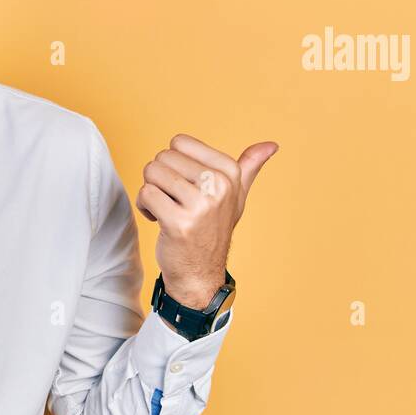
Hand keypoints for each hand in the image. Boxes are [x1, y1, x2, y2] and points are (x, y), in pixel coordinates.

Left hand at [136, 134, 277, 307]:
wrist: (200, 272)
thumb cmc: (213, 229)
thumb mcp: (236, 196)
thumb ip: (249, 167)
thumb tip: (271, 145)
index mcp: (230, 173)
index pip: (179, 142)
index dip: (173, 163)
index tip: (184, 185)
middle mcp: (218, 186)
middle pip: (162, 157)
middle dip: (159, 178)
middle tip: (173, 201)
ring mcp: (200, 205)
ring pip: (152, 173)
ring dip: (151, 192)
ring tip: (166, 209)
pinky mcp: (179, 222)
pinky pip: (146, 194)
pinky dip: (144, 206)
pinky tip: (159, 220)